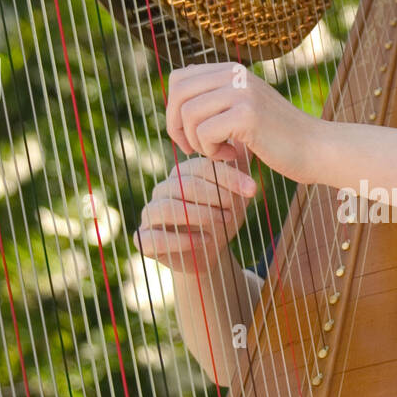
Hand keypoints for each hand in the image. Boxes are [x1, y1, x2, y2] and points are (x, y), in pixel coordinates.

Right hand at [132, 154, 256, 275]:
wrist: (209, 254)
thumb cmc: (221, 219)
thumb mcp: (235, 196)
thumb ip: (240, 170)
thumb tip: (246, 142)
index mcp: (181, 175)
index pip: (201, 166)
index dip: (228, 176)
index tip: (252, 189)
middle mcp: (162, 190)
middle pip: (184, 185)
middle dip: (214, 196)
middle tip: (233, 209)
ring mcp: (150, 214)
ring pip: (167, 208)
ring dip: (199, 216)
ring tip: (221, 223)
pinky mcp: (143, 239)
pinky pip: (155, 237)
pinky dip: (182, 240)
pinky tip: (204, 240)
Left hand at [165, 62, 321, 183]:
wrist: (315, 148)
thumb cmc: (277, 136)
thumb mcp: (244, 107)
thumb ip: (216, 96)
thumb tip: (177, 91)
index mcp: (231, 69)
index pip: (178, 79)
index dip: (173, 110)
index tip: (188, 134)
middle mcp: (235, 73)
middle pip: (178, 95)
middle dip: (177, 128)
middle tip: (195, 149)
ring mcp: (242, 92)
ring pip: (189, 116)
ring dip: (198, 143)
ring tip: (221, 152)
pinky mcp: (247, 115)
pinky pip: (205, 133)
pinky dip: (212, 152)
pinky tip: (233, 155)